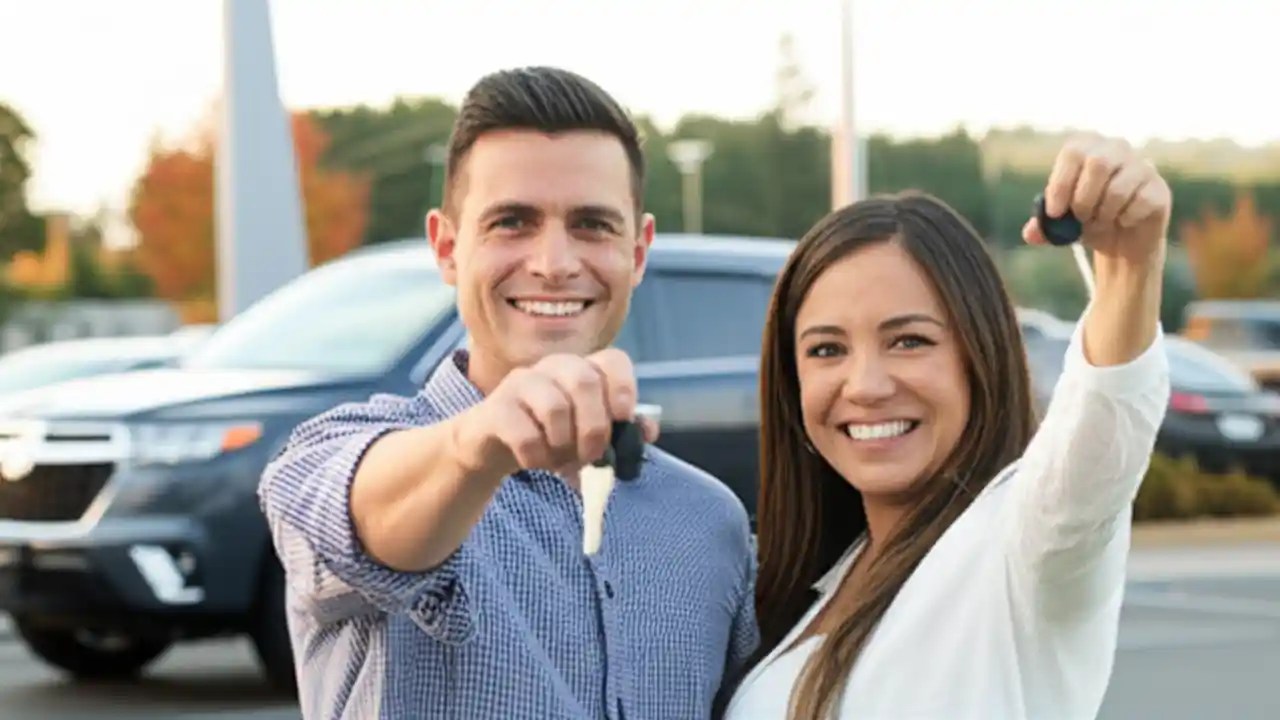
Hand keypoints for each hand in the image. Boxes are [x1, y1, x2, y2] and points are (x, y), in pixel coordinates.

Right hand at [456, 349, 658, 477]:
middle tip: (591, 456)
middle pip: (584, 381)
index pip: (613, 360)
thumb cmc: (550, 438)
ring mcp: (523, 382)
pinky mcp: (496, 408)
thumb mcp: (588, 438)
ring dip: (563, 444)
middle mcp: (554, 367)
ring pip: (554, 406)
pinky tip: (534, 461)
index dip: (624, 388)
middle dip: (594, 427)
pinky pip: (524, 433)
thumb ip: (620, 433)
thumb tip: (648, 431)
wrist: (493, 447)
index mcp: (583, 370)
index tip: (623, 420)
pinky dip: (535, 456)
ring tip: (558, 460)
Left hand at [1022, 133, 1171, 268]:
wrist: (1119, 243)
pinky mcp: (1159, 189)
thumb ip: (1043, 226)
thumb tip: (1031, 233)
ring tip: (1099, 222)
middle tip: (1079, 218)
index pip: (1074, 152)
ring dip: (1102, 215)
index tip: (1054, 213)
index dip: (1061, 183)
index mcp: (1088, 147)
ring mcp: (1143, 166)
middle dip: (1082, 199)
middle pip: (1098, 163)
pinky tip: (1123, 222)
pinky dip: (1124, 221)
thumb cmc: (1085, 221)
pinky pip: (1140, 204)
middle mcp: (1117, 148)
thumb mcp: (1059, 223)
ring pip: (1118, 189)